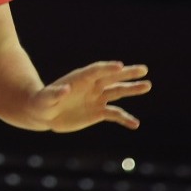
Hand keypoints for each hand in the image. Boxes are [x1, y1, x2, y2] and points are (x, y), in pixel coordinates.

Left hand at [27, 61, 149, 132]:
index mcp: (80, 78)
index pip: (97, 70)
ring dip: (132, 89)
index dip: (108, 68)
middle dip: (128, 73)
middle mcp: (92, 86)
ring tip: (147, 86)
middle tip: (144, 69)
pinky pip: (115, 114)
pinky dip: (125, 119)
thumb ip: (55, 93)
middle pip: (112, 77)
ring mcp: (96, 98)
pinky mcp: (98, 112)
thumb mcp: (46, 98)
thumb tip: (64, 89)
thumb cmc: (43, 102)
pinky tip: (135, 124)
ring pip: (117, 92)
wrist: (45, 114)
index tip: (120, 66)